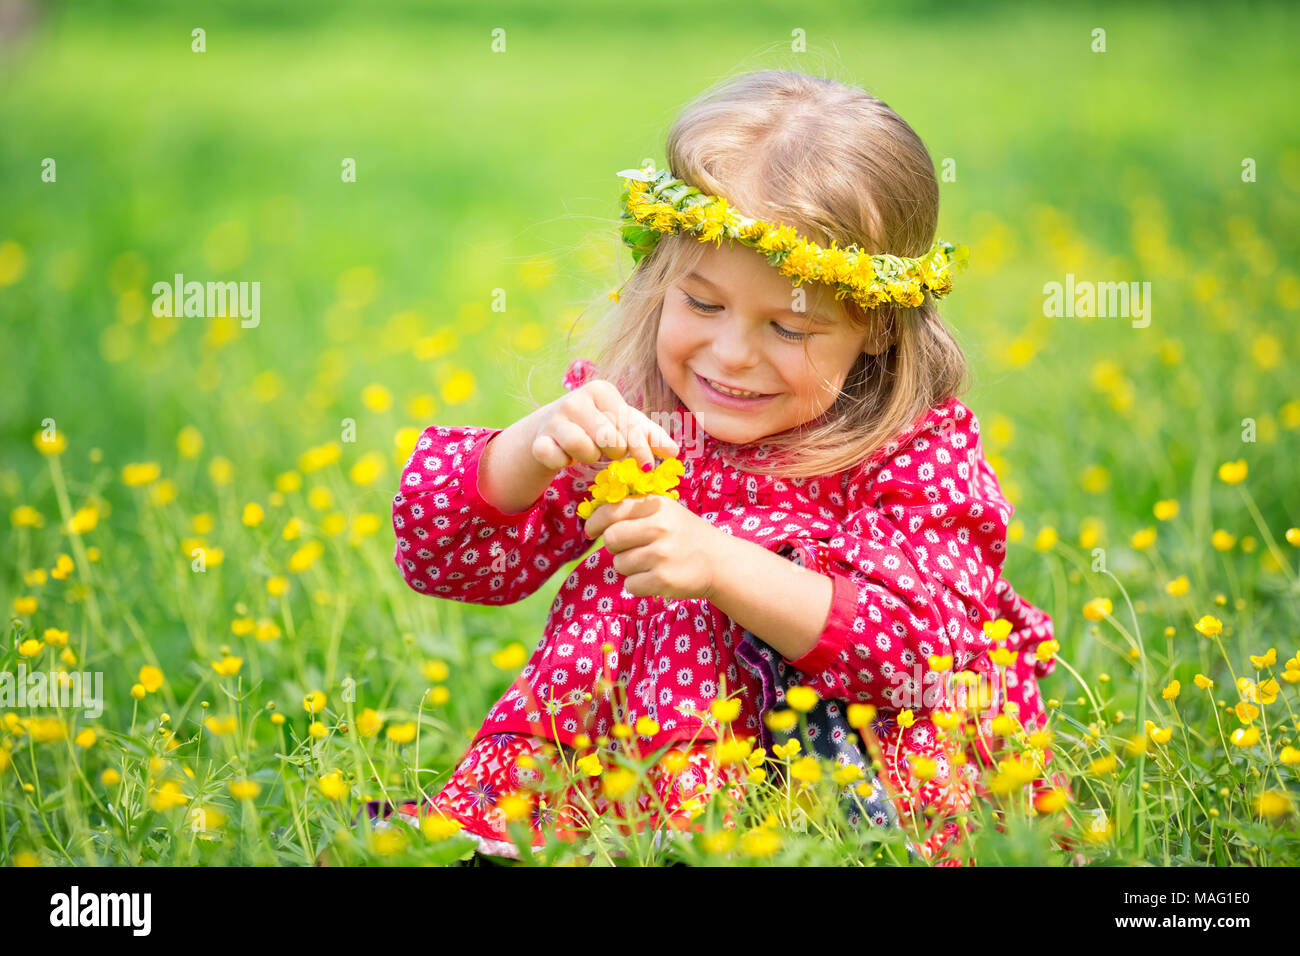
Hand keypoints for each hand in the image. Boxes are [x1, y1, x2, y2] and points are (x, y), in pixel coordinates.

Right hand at [531, 380, 678, 472]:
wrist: (553, 428)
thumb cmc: (598, 423)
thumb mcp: (626, 425)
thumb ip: (651, 436)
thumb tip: (674, 452)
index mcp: (601, 390)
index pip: (627, 425)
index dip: (640, 449)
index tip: (648, 467)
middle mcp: (576, 399)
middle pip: (608, 439)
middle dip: (613, 451)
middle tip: (608, 450)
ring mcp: (554, 419)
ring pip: (583, 449)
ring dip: (589, 457)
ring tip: (587, 450)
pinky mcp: (539, 440)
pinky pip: (556, 459)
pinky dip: (563, 463)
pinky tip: (565, 456)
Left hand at [582, 494, 726, 601]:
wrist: (719, 562)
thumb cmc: (685, 534)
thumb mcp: (666, 511)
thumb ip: (635, 509)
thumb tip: (594, 518)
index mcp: (658, 506)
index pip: (612, 510)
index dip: (595, 522)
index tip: (590, 531)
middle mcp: (660, 528)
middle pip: (611, 539)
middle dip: (615, 547)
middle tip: (630, 548)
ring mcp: (661, 555)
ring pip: (619, 564)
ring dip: (629, 567)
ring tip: (650, 563)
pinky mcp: (663, 580)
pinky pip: (630, 585)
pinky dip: (638, 584)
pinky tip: (655, 577)